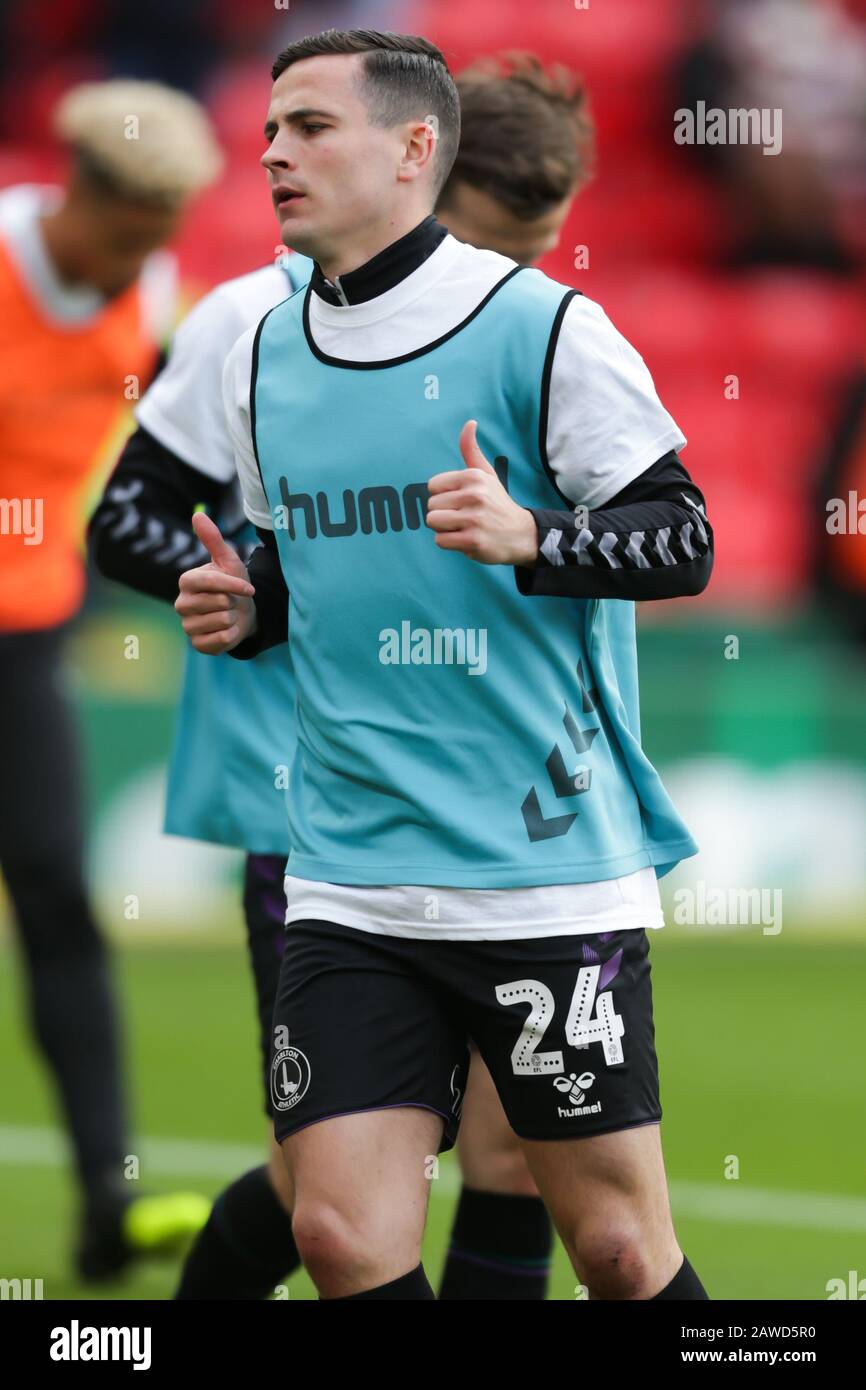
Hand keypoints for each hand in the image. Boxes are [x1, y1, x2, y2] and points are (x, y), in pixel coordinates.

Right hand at [175, 512, 256, 653]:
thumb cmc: (234, 585)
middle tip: (231, 602)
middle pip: (218, 602)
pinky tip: (228, 629)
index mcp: (187, 582)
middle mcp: (182, 604)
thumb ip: (213, 539)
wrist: (242, 614)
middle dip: (233, 602)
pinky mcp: (198, 644)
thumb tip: (198, 514)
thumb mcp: (228, 561)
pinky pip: (220, 639)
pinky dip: (231, 635)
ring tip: (229, 614)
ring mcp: (188, 626)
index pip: (211, 583)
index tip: (250, 589)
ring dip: (233, 618)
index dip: (234, 585)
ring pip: (221, 621)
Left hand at [425, 420, 537, 565]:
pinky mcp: (473, 541)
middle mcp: (474, 495)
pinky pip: (440, 540)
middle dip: (444, 513)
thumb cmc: (497, 503)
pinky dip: (449, 542)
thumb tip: (470, 422)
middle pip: (431, 505)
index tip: (461, 501)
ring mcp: (474, 519)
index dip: (443, 496)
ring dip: (444, 528)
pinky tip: (466, 539)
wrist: (521, 534)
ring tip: (464, 527)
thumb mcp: (487, 474)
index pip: (432, 486)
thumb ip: (471, 450)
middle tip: (465, 516)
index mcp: (473, 477)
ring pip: (433, 521)